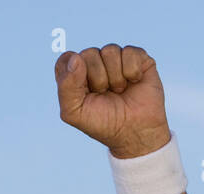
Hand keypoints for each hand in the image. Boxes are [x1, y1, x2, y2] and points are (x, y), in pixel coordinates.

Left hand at [55, 44, 169, 157]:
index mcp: (75, 75)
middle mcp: (95, 64)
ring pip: (109, 50)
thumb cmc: (103, 123)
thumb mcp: (74, 112)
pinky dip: (131, 71)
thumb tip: (76, 58)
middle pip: (89, 54)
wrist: (135, 132)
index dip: (74, 73)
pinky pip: (129, 52)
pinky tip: (134, 82)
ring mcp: (116, 59)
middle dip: (97, 79)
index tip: (83, 91)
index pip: (66, 59)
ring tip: (119, 91)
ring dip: (115, 77)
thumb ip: (66, 86)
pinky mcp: (137, 58)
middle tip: (105, 94)